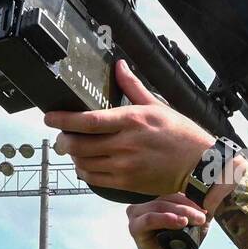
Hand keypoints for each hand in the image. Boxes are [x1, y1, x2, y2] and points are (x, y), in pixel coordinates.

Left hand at [45, 61, 213, 196]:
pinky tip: (86, 164)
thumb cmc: (180, 134)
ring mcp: (125, 165)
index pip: (88, 121)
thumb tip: (119, 66)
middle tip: (60, 136)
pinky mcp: (127, 182)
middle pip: (79, 144)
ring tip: (73, 149)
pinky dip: (84, 171)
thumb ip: (133, 87)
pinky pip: (94, 179)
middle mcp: (125, 144)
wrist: (199, 165)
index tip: (48, 117)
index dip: (63, 119)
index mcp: (132, 120)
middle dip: (63, 140)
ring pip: (83, 162)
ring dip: (73, 156)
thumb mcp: (158, 105)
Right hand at [129, 194, 209, 248]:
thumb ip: (204, 207)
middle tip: (202, 217)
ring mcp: (136, 214)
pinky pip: (150, 218)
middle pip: (168, 199)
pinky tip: (179, 222)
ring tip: (193, 221)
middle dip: (187, 208)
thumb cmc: (182, 242)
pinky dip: (166, 219)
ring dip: (179, 213)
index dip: (190, 200)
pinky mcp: (134, 227)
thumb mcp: (196, 223)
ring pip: (160, 206)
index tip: (205, 210)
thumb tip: (220, 187)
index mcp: (157, 201)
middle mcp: (144, 205)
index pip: (174, 194)